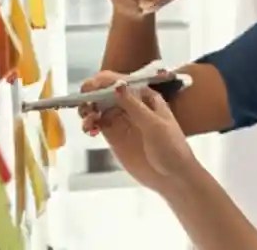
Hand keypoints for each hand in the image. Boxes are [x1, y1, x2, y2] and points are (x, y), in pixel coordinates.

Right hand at [80, 71, 197, 191]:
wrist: (172, 176)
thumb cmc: (171, 147)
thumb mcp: (154, 125)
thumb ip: (134, 106)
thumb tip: (117, 85)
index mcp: (146, 97)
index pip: (122, 82)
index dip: (104, 81)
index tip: (89, 87)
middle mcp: (132, 105)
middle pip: (106, 92)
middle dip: (92, 94)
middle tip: (84, 104)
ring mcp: (122, 120)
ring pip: (99, 107)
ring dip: (88, 109)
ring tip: (88, 121)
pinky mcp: (115, 136)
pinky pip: (98, 124)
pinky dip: (90, 123)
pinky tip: (90, 130)